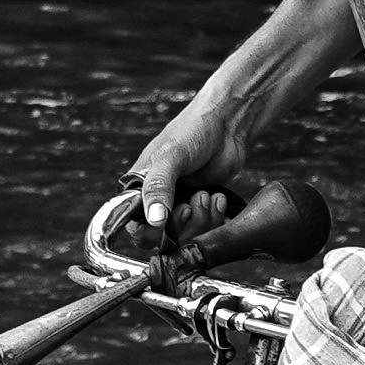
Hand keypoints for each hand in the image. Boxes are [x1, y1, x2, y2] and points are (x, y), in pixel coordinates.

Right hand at [120, 101, 241, 248]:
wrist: (228, 124)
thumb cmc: (193, 131)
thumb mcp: (170, 157)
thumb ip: (158, 188)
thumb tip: (153, 220)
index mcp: (139, 190)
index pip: (137, 229)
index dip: (154, 232)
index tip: (172, 217)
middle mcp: (158, 201)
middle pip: (164, 240)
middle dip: (183, 226)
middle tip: (193, 203)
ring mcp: (181, 205)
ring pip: (188, 237)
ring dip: (201, 221)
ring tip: (207, 195)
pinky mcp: (202, 207)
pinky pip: (207, 229)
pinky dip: (215, 218)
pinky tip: (218, 198)